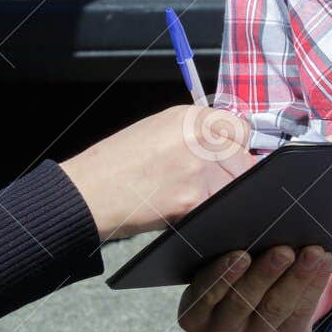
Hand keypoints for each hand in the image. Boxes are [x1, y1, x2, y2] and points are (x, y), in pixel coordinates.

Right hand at [58, 104, 254, 242]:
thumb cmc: (114, 164)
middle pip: (243, 160)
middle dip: (232, 176)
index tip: (229, 160)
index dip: (236, 148)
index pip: (239, 130)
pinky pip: (219, 208)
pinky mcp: (194, 199)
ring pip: (236, 186)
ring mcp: (199, 168)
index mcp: (190, 116)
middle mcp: (198, 136)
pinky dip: (209, 214)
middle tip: (206, 187)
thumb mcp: (156, 130)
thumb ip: (193, 134)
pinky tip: (185, 211)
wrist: (88, 193)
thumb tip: (225, 148)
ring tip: (190, 199)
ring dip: (222, 196)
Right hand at [177, 248, 331, 331]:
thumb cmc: (232, 273)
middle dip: (265, 274)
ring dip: (297, 278)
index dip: (223, 276)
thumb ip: (214, 244)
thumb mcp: (215, 264)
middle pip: (242, 303)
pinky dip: (313, 286)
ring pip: (275, 310)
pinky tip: (322, 264)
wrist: (254, 312)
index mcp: (191, 317)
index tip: (242, 254)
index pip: (204, 296)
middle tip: (284, 250)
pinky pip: (299, 317)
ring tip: (312, 252)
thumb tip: (234, 210)